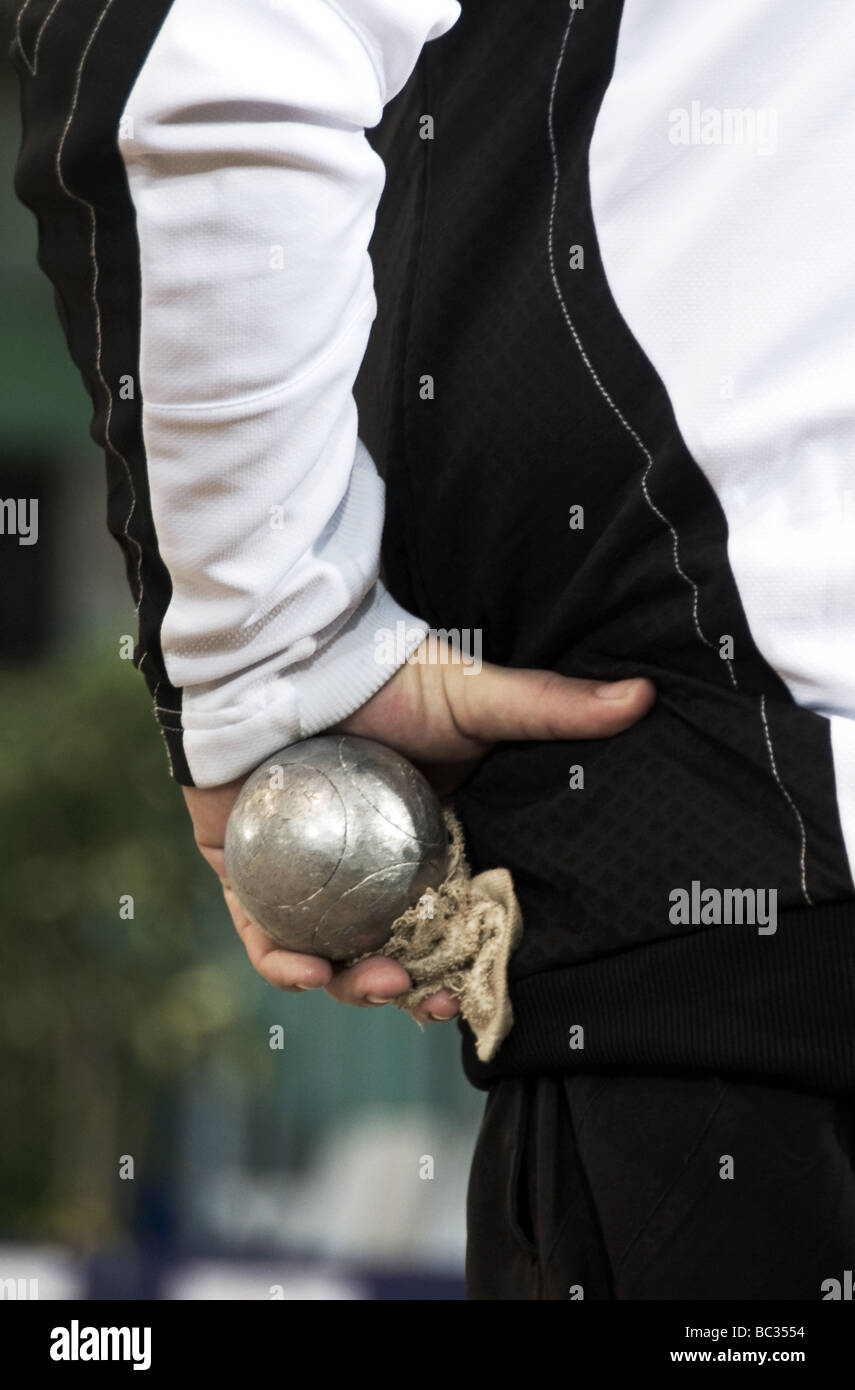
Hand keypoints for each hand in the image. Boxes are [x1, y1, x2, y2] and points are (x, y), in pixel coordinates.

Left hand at [183, 638, 654, 1021]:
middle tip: (429, 1001)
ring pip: (335, 953)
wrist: (290, 653)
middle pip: (397, 948)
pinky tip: (303, 970)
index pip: (456, 919)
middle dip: (415, 989)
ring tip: (373, 985)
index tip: (484, 989)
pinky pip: (265, 933)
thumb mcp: (475, 698)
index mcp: (430, 843)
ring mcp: (311, 874)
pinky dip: (282, 961)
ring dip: (354, 986)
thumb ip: (550, 709)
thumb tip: (644, 695)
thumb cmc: (385, 672)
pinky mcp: (250, 872)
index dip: (471, 962)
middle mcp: (372, 865)